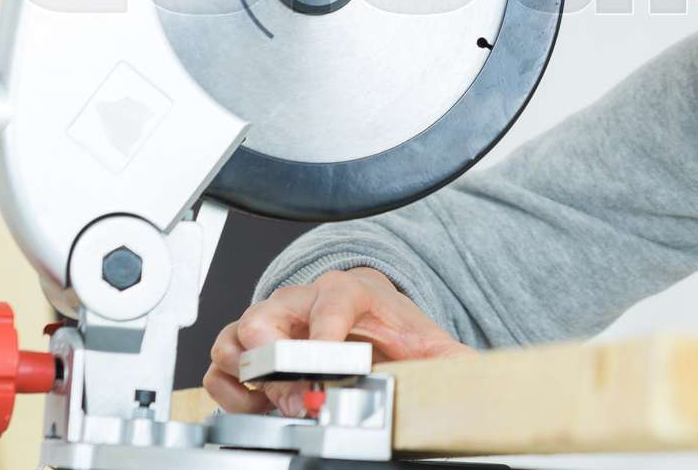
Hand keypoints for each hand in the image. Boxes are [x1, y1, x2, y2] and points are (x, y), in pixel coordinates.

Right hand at [204, 267, 475, 417]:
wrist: (369, 313)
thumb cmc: (389, 323)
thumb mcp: (425, 340)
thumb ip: (451, 359)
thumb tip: (478, 375)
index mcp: (347, 292)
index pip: (330, 303)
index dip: (325, 336)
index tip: (330, 365)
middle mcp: (301, 301)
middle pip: (266, 318)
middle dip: (279, 365)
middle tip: (303, 397)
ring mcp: (270, 322)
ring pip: (234, 338)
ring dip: (248, 377)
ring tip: (275, 401)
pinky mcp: (248, 348)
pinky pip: (219, 364)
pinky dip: (228, 389)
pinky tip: (256, 405)